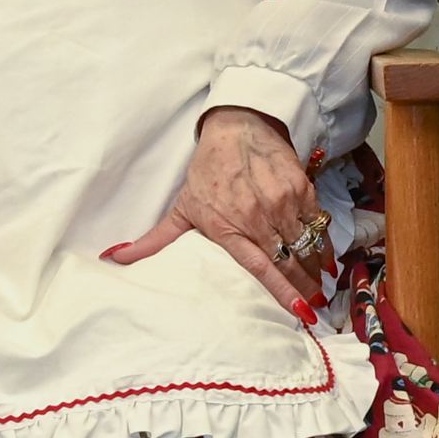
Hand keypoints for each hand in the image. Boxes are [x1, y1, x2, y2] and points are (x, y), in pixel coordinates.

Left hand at [104, 107, 326, 318]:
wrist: (238, 126)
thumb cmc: (208, 169)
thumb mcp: (181, 207)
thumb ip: (154, 240)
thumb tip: (113, 259)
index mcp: (229, 228)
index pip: (261, 267)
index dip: (282, 291)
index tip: (300, 311)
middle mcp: (259, 217)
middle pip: (290, 261)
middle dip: (306, 286)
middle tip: (316, 306)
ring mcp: (283, 202)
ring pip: (307, 244)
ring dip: (316, 267)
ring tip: (320, 285)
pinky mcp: (302, 188)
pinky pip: (318, 223)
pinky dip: (323, 242)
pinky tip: (325, 257)